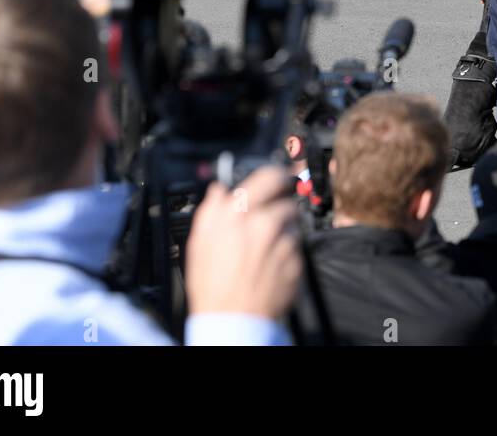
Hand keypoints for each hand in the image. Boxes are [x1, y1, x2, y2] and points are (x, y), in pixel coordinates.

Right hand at [185, 166, 301, 319]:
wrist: (232, 321)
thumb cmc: (213, 285)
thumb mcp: (199, 242)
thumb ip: (211, 209)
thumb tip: (219, 190)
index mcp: (238, 215)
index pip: (269, 176)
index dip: (273, 176)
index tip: (274, 179)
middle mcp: (264, 224)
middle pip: (286, 200)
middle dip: (280, 205)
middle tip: (269, 216)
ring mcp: (284, 242)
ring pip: (292, 224)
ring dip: (284, 229)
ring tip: (265, 248)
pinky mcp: (297, 260)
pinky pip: (297, 246)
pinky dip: (288, 250)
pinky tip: (271, 263)